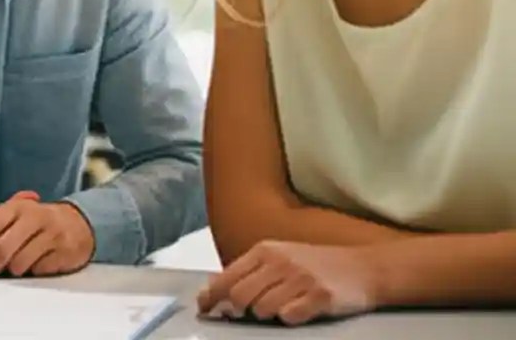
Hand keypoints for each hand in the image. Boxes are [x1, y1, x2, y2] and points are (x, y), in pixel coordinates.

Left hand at [0, 192, 95, 276]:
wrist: (78, 223)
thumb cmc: (33, 224)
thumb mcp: (8, 218)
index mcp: (12, 208)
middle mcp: (31, 217)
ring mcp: (49, 234)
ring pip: (18, 264)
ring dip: (11, 271)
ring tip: (15, 264)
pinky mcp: (64, 251)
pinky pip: (39, 271)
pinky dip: (33, 272)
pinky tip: (37, 262)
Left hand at [197, 241, 377, 325]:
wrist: (363, 267)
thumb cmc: (316, 264)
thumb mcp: (279, 257)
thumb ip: (249, 270)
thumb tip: (212, 287)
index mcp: (265, 250)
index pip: (226, 277)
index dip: (211, 297)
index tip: (204, 308)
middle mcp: (280, 261)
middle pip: (239, 296)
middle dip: (237, 310)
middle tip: (243, 314)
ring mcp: (300, 278)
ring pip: (261, 309)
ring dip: (265, 315)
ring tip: (280, 308)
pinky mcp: (320, 296)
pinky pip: (289, 317)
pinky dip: (289, 319)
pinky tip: (298, 311)